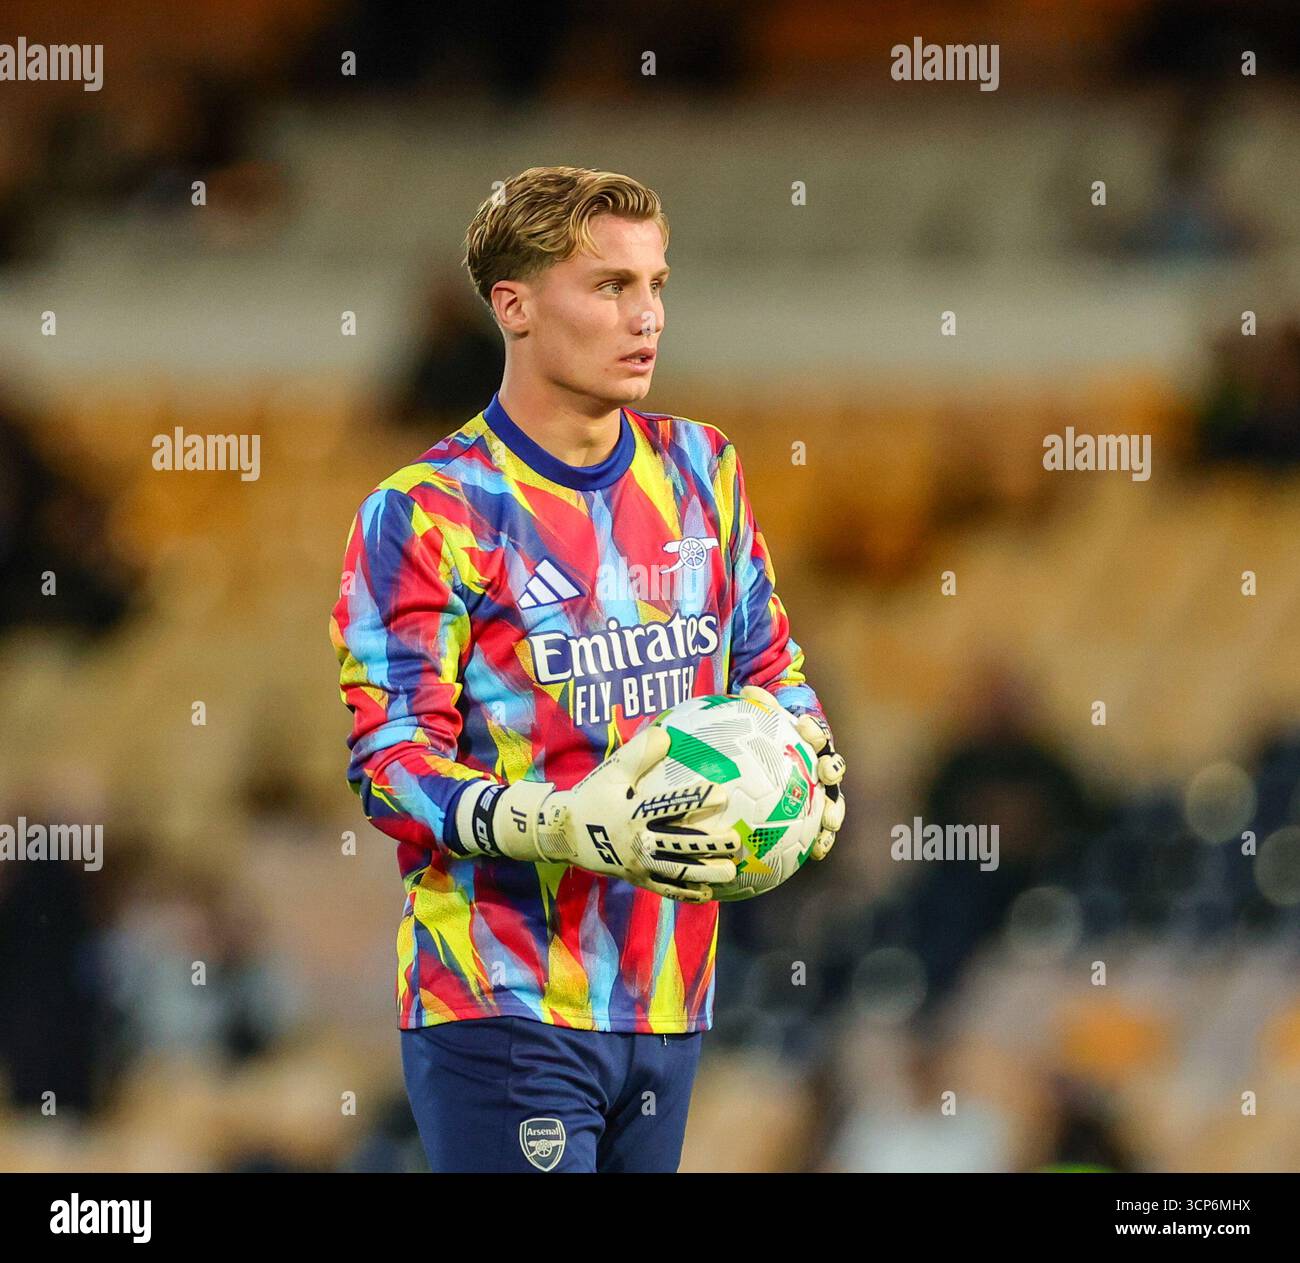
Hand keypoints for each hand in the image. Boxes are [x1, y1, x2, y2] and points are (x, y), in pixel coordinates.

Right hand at [489, 724, 740, 902]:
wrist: (564, 833)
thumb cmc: (594, 796)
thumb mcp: (612, 771)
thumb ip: (640, 753)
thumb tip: (667, 733)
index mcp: (633, 812)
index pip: (669, 806)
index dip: (695, 800)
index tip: (722, 794)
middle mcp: (637, 841)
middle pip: (679, 844)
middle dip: (708, 844)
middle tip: (736, 840)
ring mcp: (637, 863)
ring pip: (676, 871)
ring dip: (704, 872)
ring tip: (730, 871)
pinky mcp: (636, 878)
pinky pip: (664, 889)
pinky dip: (686, 893)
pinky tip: (708, 893)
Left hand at [739, 684, 845, 861]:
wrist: (773, 762)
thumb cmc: (765, 741)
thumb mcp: (759, 723)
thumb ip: (758, 707)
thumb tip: (749, 690)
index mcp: (810, 743)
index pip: (815, 733)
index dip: (812, 730)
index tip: (804, 727)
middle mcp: (819, 767)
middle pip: (832, 767)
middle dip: (832, 769)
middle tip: (826, 772)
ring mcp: (820, 793)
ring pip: (833, 801)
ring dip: (834, 811)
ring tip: (829, 823)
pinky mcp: (815, 818)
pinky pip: (821, 831)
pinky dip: (822, 841)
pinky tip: (815, 853)